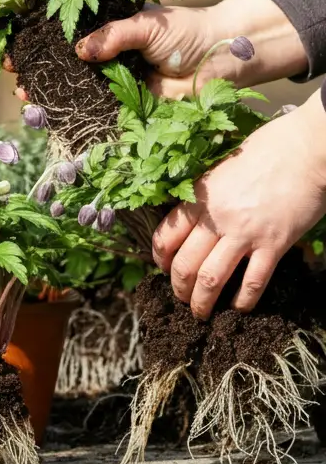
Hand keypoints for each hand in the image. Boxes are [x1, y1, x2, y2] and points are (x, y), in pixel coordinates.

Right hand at [3, 0, 307, 100]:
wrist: (224, 58)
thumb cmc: (186, 31)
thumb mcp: (146, 25)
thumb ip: (113, 36)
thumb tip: (79, 50)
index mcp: (105, 32)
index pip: (62, 36)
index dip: (37, 43)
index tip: (14, 49)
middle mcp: (104, 59)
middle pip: (61, 67)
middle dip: (36, 73)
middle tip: (16, 79)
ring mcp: (113, 85)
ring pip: (73, 92)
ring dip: (49, 97)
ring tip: (27, 99)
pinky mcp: (127, 109)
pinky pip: (97, 115)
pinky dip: (77, 118)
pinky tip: (55, 119)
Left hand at [151, 94, 325, 318]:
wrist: (303, 150)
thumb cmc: (262, 152)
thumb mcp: (219, 170)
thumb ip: (204, 197)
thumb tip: (190, 219)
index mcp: (198, 198)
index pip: (166, 236)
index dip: (159, 258)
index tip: (162, 268)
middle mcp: (216, 218)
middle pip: (185, 264)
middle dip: (178, 288)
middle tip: (180, 298)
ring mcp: (245, 233)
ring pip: (212, 278)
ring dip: (202, 302)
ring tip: (200, 313)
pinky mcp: (274, 244)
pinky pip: (253, 282)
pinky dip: (243, 300)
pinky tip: (239, 308)